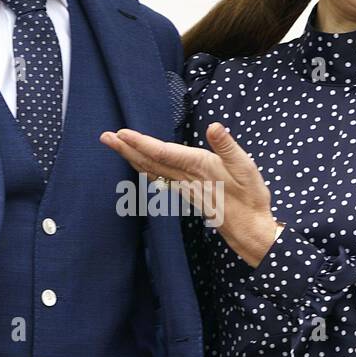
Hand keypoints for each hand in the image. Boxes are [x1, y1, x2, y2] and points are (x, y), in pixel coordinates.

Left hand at [100, 123, 282, 266]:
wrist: (249, 229)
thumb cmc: (251, 198)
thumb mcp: (246, 168)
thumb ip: (227, 147)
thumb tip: (214, 127)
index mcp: (198, 167)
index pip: (163, 153)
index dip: (141, 143)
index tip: (121, 134)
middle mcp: (186, 178)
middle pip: (150, 162)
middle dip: (126, 149)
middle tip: (104, 137)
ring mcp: (184, 187)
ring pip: (152, 170)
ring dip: (132, 157)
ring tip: (115, 145)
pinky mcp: (187, 192)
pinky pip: (159, 178)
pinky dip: (145, 168)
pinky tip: (139, 164)